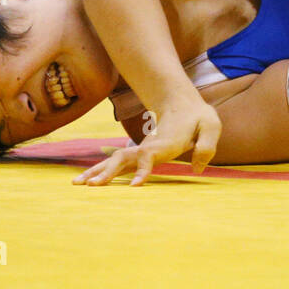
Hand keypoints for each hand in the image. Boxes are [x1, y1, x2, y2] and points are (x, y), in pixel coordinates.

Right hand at [73, 97, 220, 186]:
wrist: (182, 103)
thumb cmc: (198, 117)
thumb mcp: (210, 126)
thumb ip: (207, 146)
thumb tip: (197, 169)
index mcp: (165, 142)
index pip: (149, 156)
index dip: (142, 169)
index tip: (135, 186)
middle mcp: (149, 147)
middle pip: (124, 158)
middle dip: (108, 172)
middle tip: (92, 186)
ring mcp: (141, 150)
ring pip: (116, 161)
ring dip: (98, 172)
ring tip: (78, 184)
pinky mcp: (138, 155)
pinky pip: (118, 164)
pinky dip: (101, 172)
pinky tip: (88, 181)